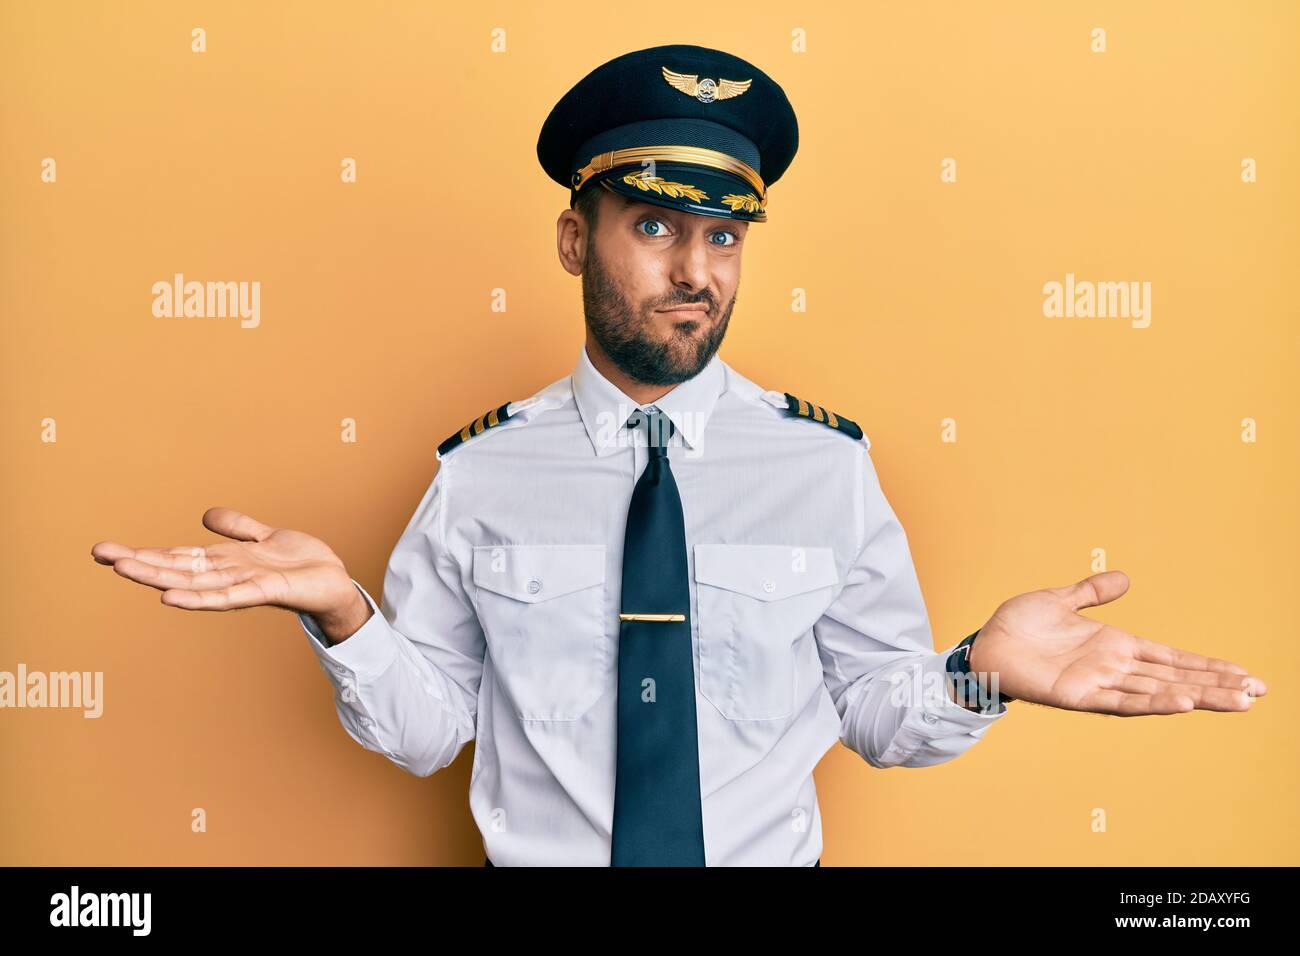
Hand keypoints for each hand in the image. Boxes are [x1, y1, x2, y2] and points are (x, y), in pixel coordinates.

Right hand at [90, 507, 371, 642]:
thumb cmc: (303, 566)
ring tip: (124, 569)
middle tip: (99, 554)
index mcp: (224, 563)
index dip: (144, 553)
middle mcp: (227, 576)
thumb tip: (205, 515)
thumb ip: (238, 528)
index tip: (106, 549)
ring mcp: (244, 586)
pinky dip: (198, 597)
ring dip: (158, 577)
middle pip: (176, 569)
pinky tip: (170, 597)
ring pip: (194, 582)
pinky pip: (227, 596)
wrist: (337, 584)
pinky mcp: (266, 593)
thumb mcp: (267, 537)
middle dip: (138, 562)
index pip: (177, 556)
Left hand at [967, 571, 1267, 715]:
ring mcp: (1099, 683)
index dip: (1206, 665)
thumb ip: (1091, 592)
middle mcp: (1113, 668)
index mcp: (1114, 646)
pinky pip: (1121, 702)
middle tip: (1259, 693)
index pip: (1172, 658)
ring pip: (1158, 693)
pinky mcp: (1078, 696)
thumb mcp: (1060, 600)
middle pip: (1175, 678)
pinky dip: (1151, 703)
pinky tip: (1181, 703)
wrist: (983, 644)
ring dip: (1196, 697)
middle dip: (1216, 686)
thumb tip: (1124, 579)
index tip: (1244, 673)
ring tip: (1237, 701)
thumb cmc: (1018, 626)